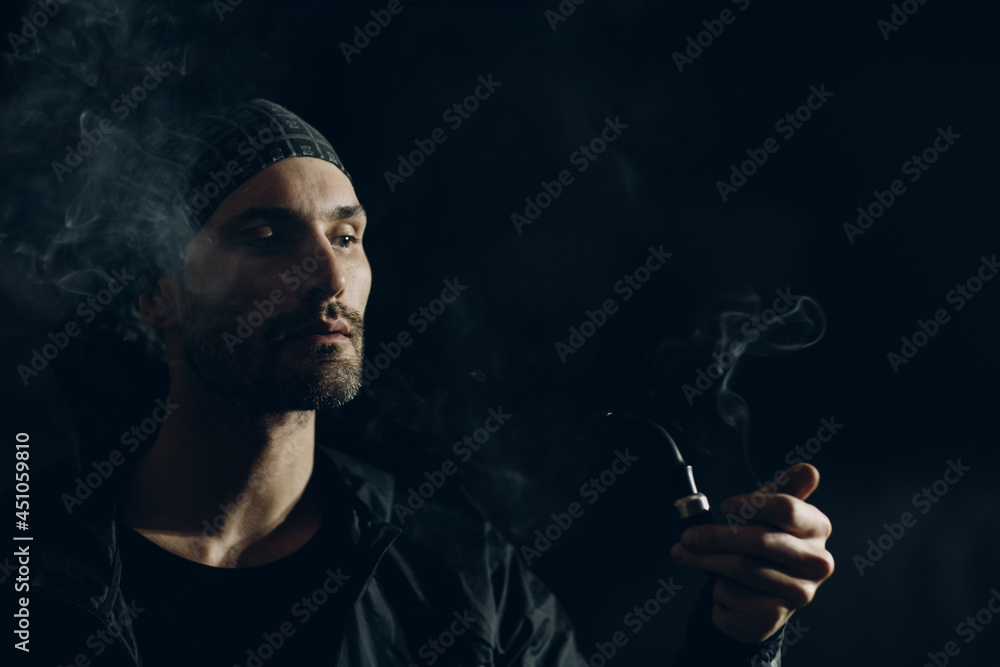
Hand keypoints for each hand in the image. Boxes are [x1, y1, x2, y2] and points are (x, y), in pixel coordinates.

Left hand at [670, 463, 834, 642]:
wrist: (759, 597)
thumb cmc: (763, 545)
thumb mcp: (769, 512)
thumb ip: (785, 489)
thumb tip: (808, 470)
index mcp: (817, 528)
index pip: (786, 508)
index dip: (750, 505)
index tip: (724, 506)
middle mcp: (817, 562)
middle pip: (760, 540)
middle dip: (716, 537)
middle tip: (688, 537)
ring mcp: (800, 591)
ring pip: (743, 568)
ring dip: (705, 561)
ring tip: (685, 554)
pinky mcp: (778, 615)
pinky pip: (734, 594)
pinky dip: (718, 589)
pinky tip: (718, 585)